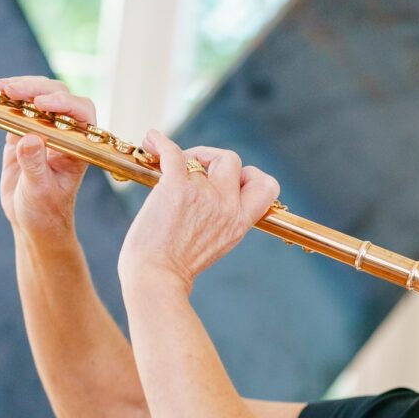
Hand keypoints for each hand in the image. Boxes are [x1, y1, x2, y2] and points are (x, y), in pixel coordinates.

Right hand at [0, 76, 96, 244]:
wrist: (32, 221)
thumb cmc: (44, 211)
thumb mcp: (39, 191)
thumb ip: (35, 165)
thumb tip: (29, 138)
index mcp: (78, 147)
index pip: (81, 114)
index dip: (65, 104)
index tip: (42, 104)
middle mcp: (65, 134)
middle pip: (59, 97)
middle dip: (37, 89)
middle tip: (13, 90)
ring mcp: (44, 131)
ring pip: (39, 97)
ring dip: (22, 89)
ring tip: (2, 88)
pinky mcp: (23, 133)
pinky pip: (18, 110)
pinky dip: (6, 100)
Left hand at [118, 130, 279, 295]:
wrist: (155, 277)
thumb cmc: (176, 265)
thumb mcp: (217, 243)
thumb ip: (222, 217)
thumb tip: (209, 188)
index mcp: (240, 222)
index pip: (266, 186)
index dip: (250, 175)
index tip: (232, 179)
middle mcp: (227, 206)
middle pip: (232, 160)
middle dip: (212, 158)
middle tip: (193, 169)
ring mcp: (204, 195)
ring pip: (201, 156)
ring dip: (184, 157)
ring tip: (166, 165)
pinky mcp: (177, 188)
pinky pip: (173, 151)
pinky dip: (160, 141)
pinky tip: (152, 139)